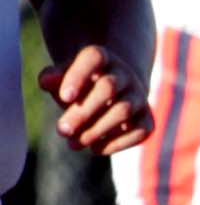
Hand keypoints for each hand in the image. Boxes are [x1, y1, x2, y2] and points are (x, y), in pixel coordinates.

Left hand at [42, 41, 151, 156]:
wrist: (113, 93)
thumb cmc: (80, 85)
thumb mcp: (64, 77)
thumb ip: (53, 77)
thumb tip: (46, 81)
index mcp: (103, 58)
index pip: (94, 57)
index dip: (79, 76)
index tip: (63, 97)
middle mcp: (125, 74)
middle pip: (108, 88)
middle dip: (83, 112)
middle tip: (62, 131)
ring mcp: (139, 96)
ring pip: (123, 111)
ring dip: (97, 130)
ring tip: (73, 144)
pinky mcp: (147, 119)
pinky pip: (140, 131)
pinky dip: (117, 143)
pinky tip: (96, 147)